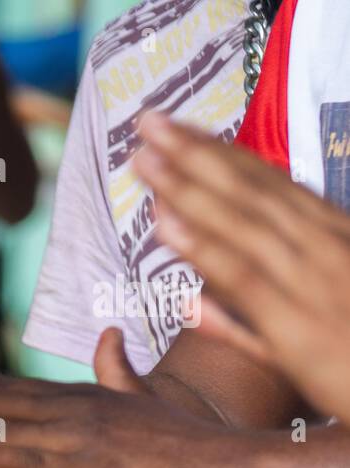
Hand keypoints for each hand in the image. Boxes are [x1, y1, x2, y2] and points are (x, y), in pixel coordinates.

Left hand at [135, 112, 349, 421]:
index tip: (176, 130)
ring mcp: (312, 283)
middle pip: (250, 193)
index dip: (219, 155)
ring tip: (143, 156)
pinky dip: (203, 247)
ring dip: (189, 185)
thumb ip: (241, 324)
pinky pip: (243, 276)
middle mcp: (324, 250)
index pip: (269, 188)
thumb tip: (185, 306)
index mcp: (332, 242)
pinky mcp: (298, 324)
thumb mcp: (307, 339)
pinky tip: (165, 223)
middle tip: (146, 121)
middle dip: (195, 155)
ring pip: (240, 224)